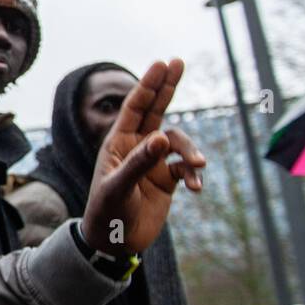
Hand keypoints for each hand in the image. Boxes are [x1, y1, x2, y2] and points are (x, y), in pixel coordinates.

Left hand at [81, 58, 204, 256]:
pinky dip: (193, 175)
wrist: (113, 242)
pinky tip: (196, 187)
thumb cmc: (106, 212)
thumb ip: (139, 163)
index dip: (148, 85)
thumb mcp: (118, 187)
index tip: (162, 63)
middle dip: (166, 88)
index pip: (135, 108)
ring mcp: (153, 163)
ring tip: (198, 164)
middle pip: (155, 111)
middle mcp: (136, 148)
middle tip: (179, 62)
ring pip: (178, 143)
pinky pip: (185, 169)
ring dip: (190, 150)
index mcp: (117, 143)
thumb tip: (161, 138)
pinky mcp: (167, 181)